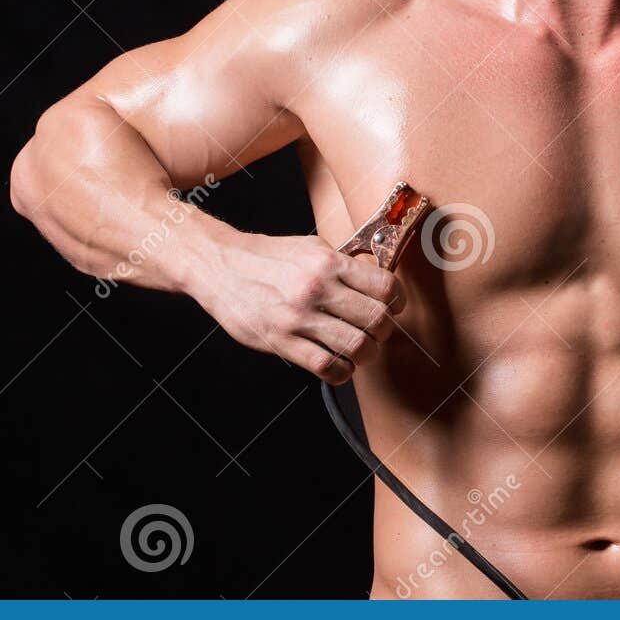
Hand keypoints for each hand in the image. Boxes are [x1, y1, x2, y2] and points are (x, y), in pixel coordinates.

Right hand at [187, 231, 406, 384]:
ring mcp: (299, 317)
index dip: (397, 301)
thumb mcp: (311, 246)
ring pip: (356, 346)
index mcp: (329, 262)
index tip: (394, 308)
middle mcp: (317, 288)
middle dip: (384, 331)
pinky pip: (326, 366)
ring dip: (366, 355)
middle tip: (378, 332)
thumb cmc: (268, 257)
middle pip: (376, 319)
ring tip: (361, 351)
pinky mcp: (281, 341)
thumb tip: (375, 278)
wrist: (221, 266)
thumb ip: (344, 262)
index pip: (384, 286)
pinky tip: (340, 366)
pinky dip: (341, 372)